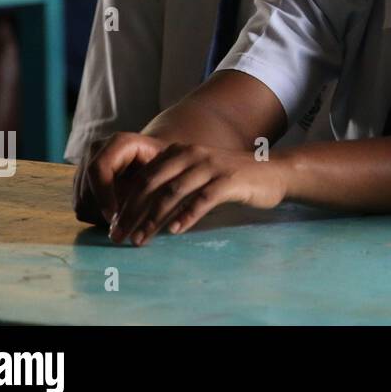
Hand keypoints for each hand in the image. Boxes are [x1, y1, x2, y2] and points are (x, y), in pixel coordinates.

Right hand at [73, 132, 168, 225]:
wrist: (153, 160)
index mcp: (118, 142)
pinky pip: (81, 207)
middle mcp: (96, 150)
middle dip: (104, 210)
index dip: (104, 196)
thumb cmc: (163, 168)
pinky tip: (116, 213)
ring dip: (100, 215)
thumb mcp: (161, 175)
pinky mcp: (79, 181)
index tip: (115, 217)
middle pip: (87, 190)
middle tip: (125, 223)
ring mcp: (84, 165)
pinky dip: (96, 216)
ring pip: (81, 201)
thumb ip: (143, 190)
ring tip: (124, 217)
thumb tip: (124, 216)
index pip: (98, 169)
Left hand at [107, 142, 287, 245]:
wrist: (275, 172)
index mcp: (181, 152)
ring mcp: (212, 166)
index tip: (115, 227)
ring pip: (173, 193)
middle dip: (132, 213)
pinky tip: (175, 231)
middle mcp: (193, 154)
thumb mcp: (199, 174)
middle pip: (153, 184)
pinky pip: (202, 199)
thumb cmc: (233, 178)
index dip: (126, 203)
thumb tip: (142, 213)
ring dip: (153, 219)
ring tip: (141, 240)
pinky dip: (186, 216)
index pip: (144, 177)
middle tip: (119, 237)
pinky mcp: (230, 180)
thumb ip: (174, 185)